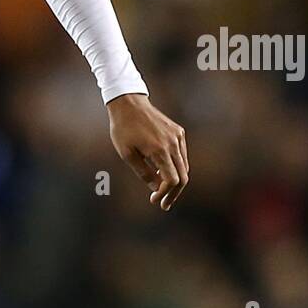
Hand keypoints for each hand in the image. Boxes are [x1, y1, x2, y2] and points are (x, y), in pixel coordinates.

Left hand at [107, 92, 188, 210]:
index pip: (172, 180)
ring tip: (162, 190)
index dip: (165, 194)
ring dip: (176, 181)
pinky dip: (176, 167)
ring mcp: (178, 137)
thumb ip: (143, 173)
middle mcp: (173, 143)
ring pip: (184, 166)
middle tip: (164, 204)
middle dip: (173, 193)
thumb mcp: (127, 154)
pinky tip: (164, 171)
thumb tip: (155, 189)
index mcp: (159, 150)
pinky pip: (182, 155)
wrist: (129, 104)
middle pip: (183, 176)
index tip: (154, 200)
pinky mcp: (178, 132)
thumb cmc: (123, 129)